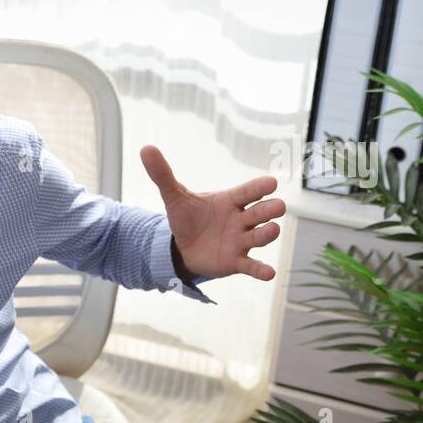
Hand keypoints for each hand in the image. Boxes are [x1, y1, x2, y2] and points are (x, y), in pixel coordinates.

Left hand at [140, 145, 284, 281]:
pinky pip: (252, 266)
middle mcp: (241, 219)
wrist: (182, 247)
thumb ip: (162, 174)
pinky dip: (261, 270)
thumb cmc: (186, 218)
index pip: (249, 191)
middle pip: (262, 211)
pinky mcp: (236, 262)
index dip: (260, 187)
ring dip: (268, 233)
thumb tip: (146, 148)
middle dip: (270, 209)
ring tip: (272, 230)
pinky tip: (270, 274)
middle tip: (276, 207)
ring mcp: (241, 241)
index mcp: (230, 200)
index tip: (271, 183)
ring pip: (261, 236)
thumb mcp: (173, 197)